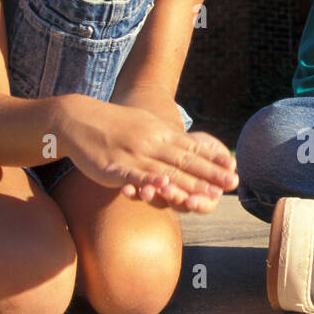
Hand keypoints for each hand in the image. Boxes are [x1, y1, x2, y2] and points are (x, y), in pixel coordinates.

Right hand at [59, 94, 237, 212]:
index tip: (235, 166)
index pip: (192, 148)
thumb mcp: (146, 126)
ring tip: (209, 194)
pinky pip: (134, 175)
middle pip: (185, 161)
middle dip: (210, 174)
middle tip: (232, 184)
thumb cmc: (114, 125)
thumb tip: (187, 147)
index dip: (214, 159)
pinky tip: (162, 187)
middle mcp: (151, 142)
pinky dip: (149, 181)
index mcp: (160, 133)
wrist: (78, 119)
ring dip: (188, 184)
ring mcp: (134, 154)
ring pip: (164, 171)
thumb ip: (167, 138)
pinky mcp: (115, 166)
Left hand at [121, 146, 238, 213]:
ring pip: (158, 202)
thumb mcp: (208, 146)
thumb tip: (231, 164)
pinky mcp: (144, 188)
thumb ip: (217, 157)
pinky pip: (138, 194)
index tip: (192, 199)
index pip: (205, 204)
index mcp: (205, 192)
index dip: (200, 203)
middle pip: (180, 205)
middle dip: (174, 198)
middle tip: (167, 192)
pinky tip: (127, 189)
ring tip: (145, 190)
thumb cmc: (193, 144)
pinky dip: (132, 192)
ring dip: (152, 197)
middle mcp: (183, 198)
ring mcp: (162, 195)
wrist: (164, 136)